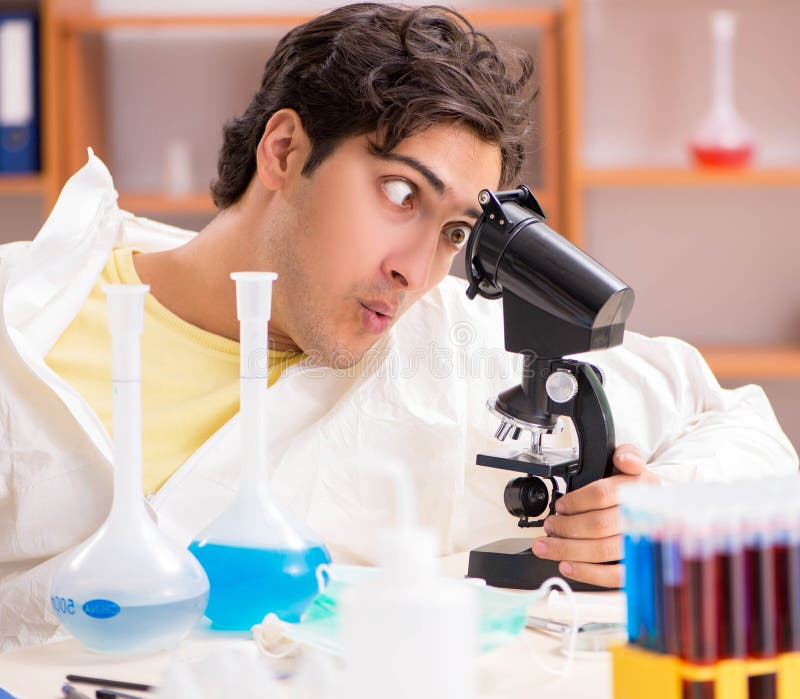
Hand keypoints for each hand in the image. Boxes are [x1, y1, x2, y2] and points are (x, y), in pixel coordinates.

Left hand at [531, 444, 657, 587]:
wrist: (663, 510)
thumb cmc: (639, 488)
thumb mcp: (634, 463)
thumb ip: (627, 455)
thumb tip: (625, 459)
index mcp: (639, 489)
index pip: (603, 495)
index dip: (576, 502)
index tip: (560, 506)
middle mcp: (642, 518)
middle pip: (598, 525)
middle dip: (566, 527)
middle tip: (550, 526)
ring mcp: (641, 545)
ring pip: (602, 551)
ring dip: (568, 549)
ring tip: (547, 546)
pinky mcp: (638, 568)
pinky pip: (614, 576)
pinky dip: (588, 573)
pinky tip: (568, 566)